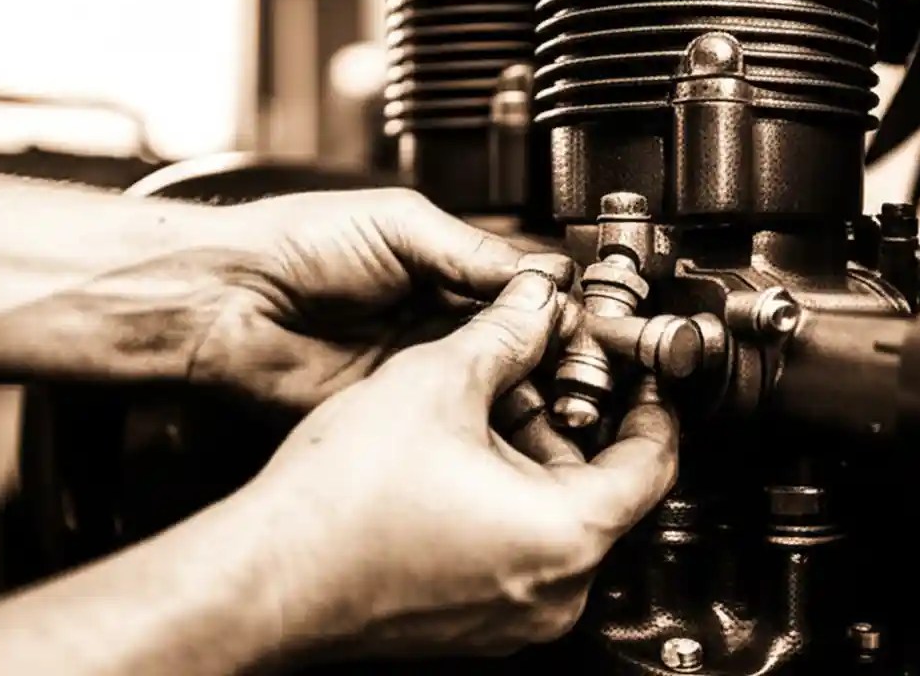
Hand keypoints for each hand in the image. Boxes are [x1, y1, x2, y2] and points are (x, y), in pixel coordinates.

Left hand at [190, 188, 571, 407]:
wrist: (227, 300)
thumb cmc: (295, 245)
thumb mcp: (398, 224)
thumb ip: (472, 250)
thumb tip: (541, 273)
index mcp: (447, 271)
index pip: (523, 294)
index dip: (556, 309)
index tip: (586, 324)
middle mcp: (441, 323)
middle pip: (520, 347)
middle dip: (555, 358)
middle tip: (582, 371)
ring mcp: (421, 370)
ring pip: (497, 390)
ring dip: (532, 396)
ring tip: (561, 402)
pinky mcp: (398, 411)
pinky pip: (454, 422)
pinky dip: (488, 427)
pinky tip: (513, 423)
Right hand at [233, 271, 677, 658]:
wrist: (265, 575)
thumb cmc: (338, 506)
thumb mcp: (437, 382)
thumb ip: (504, 331)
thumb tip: (535, 302)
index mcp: (566, 536)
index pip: (653, 462)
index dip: (652, 402)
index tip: (641, 374)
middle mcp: (552, 591)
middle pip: (600, 486)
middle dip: (572, 418)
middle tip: (544, 369)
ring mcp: (512, 614)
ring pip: (554, 515)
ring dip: (533, 455)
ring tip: (484, 405)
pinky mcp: (472, 619)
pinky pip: (516, 547)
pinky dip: (504, 496)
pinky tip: (457, 453)